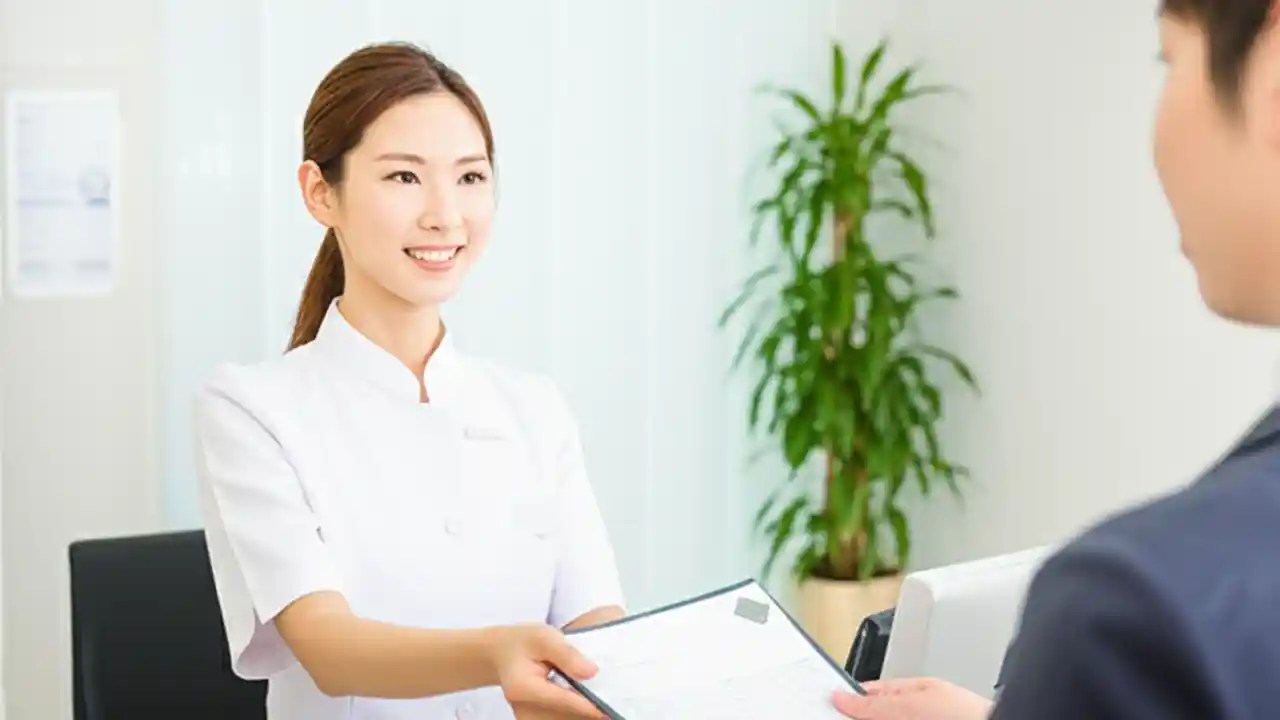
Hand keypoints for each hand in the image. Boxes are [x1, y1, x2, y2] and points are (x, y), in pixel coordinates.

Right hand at [488, 624, 603, 719]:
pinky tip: (587, 703)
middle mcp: (524, 710)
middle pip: (566, 718)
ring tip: (602, 701)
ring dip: (583, 713)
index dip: (591, 706)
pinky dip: (576, 713)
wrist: (500, 654)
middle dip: (590, 711)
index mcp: (524, 688)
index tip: (612, 707)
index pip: (564, 702)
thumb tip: (592, 672)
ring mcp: (529, 719)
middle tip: (612, 702)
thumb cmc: (522, 642)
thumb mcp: (544, 637)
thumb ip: (567, 654)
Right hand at [832, 678, 993, 719]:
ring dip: (867, 719)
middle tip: (839, 718)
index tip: (828, 706)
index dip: (848, 699)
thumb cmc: (971, 716)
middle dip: (858, 715)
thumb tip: (841, 698)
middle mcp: (920, 713)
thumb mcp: (913, 704)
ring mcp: (921, 719)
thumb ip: (875, 704)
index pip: (872, 694)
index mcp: (918, 693)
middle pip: (877, 714)